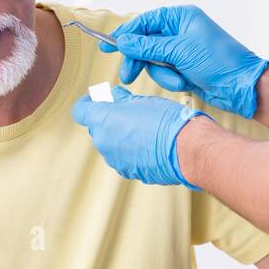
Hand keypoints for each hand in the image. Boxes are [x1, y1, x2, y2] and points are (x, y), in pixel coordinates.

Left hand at [71, 84, 211, 187]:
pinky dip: (131, 150)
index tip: (95, 100)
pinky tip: (148, 143)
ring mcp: (115, 159)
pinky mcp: (128, 171)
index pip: (80, 111)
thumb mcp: (142, 100)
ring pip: (111, 143)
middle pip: (98, 127)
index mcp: (103, 120)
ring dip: (120, 136)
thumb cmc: (167, 123)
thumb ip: (122, 99)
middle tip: (128, 111)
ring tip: (144, 129)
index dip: (88, 103)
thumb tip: (115, 97)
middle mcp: (104, 142)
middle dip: (109, 119)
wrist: (187, 150)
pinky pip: (123, 156)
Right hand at [104, 5, 268, 118]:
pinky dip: (171, 80)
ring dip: (162, 74)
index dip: (126, 33)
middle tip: (127, 75)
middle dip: (139, 59)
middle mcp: (180, 31)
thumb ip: (148, 46)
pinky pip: (164, 73)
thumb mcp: (180, 51)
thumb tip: (124, 41)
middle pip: (145, 43)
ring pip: (153, 61)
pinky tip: (186, 82)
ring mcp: (181, 50)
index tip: (108, 44)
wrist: (241, 86)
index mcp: (181, 18)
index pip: (145, 22)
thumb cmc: (220, 61)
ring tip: (178, 79)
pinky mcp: (183, 67)